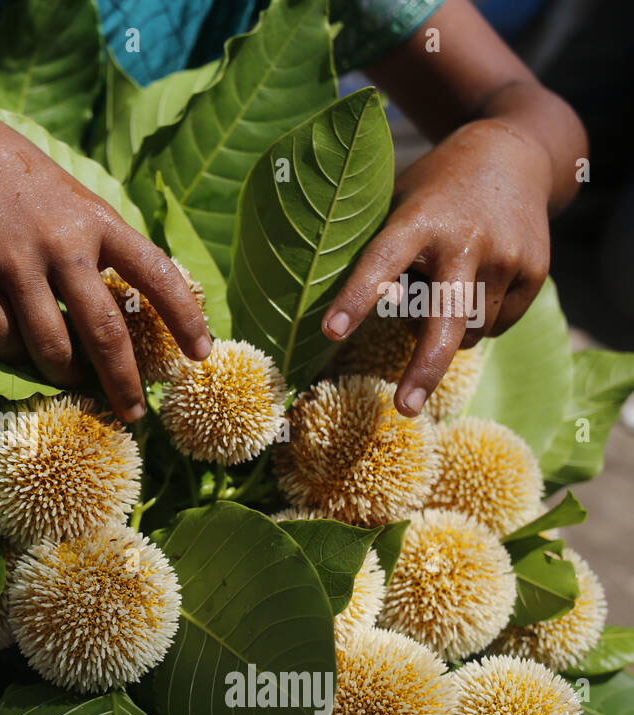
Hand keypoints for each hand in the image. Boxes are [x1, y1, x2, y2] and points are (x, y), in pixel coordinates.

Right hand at [0, 93, 210, 420]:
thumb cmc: (17, 179)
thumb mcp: (72, 198)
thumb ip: (98, 245)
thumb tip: (120, 311)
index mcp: (97, 220)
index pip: (156, 274)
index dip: (185, 318)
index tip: (201, 354)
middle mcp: (62, 243)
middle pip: (104, 331)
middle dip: (123, 383)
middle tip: (133, 413)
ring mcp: (14, 262)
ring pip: (50, 346)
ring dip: (63, 375)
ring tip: (68, 381)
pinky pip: (1, 338)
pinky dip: (12, 353)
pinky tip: (16, 348)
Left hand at [321, 118, 552, 415]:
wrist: (513, 154)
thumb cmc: (433, 193)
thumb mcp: (397, 204)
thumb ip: (375, 252)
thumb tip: (336, 319)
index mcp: (418, 220)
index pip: (380, 262)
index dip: (355, 298)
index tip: (330, 332)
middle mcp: (466, 241)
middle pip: (445, 320)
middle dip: (424, 368)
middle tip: (404, 408)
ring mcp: (506, 257)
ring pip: (467, 333)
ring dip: (446, 334)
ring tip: (441, 293)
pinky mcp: (535, 272)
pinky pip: (497, 326)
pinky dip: (479, 322)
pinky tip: (475, 286)